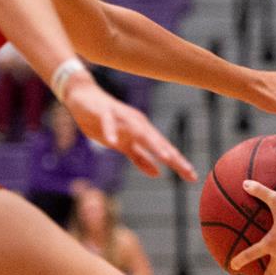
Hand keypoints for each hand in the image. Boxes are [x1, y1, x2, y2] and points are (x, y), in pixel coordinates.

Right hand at [65, 80, 191, 180]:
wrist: (83, 97)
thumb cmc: (106, 121)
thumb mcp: (124, 144)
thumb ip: (139, 157)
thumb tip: (157, 173)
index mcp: (143, 131)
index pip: (164, 149)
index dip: (178, 162)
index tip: (192, 177)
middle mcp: (137, 123)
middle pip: (158, 141)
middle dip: (173, 156)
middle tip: (186, 170)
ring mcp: (121, 117)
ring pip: (140, 131)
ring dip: (153, 144)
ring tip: (165, 158)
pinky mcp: (104, 113)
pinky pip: (108, 123)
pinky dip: (111, 132)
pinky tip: (114, 142)